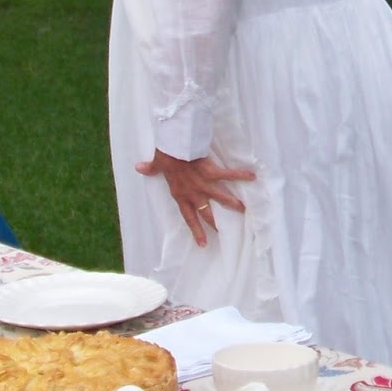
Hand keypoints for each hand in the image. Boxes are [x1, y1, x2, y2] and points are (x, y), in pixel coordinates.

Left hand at [135, 149, 254, 246]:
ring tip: (243, 209)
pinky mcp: (211, 172)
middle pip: (206, 212)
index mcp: (179, 194)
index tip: (203, 244)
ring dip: (232, 203)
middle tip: (224, 233)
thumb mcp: (157, 164)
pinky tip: (252, 177)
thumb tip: (139, 167)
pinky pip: (228, 175)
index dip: (196, 230)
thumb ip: (151, 168)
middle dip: (215, 223)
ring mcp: (203, 184)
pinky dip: (240, 175)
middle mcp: (192, 193)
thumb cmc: (166, 154)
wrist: (173, 146)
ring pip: (220, 198)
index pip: (188, 216)